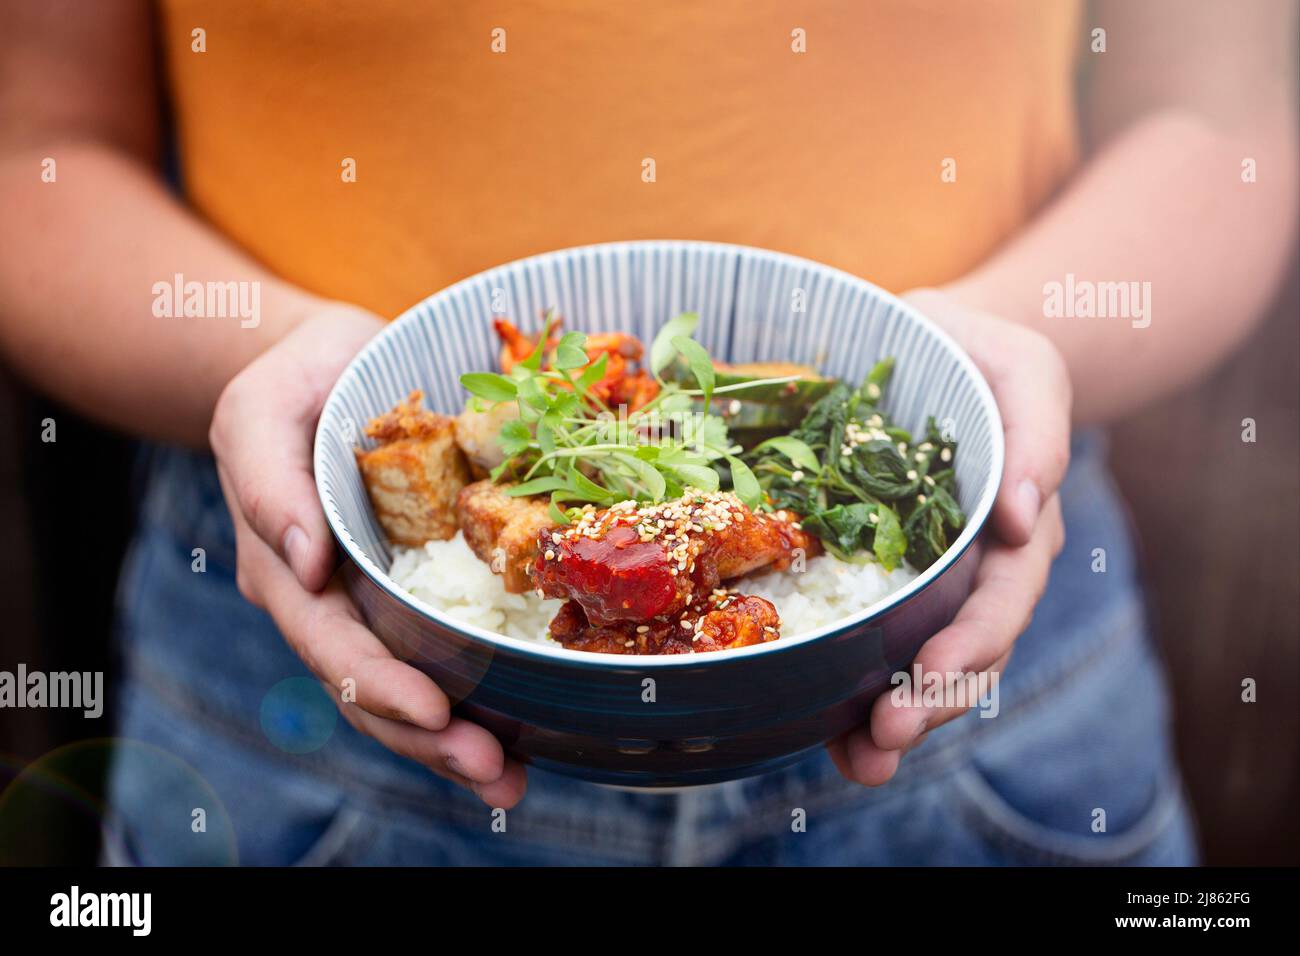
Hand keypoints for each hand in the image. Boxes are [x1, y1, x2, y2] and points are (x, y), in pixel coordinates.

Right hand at [210, 304, 526, 807]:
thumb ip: (267, 478)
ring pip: (403, 689)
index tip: (434, 712)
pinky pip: (436, 654)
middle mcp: (325, 599)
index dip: (378, 683)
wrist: (331, 368)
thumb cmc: (297, 380)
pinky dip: (472, 698)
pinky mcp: (408, 593)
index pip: (329, 640)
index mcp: (284, 566)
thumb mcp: (261, 408)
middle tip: (494, 772)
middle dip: (428, 737)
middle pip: (368, 687)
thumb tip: (303, 561)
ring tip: (508, 780)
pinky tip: (517, 735)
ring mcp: (367, 603)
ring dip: (451, 742)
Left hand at [828, 288, 1070, 785]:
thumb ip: (1037, 431)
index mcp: (1017, 524)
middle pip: (968, 651)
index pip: (1004, 596)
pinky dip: (857, 692)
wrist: (934, 350)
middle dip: (929, 701)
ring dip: (896, 718)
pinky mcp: (885, 579)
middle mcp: (979, 565)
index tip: (931, 674)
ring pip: (926, 665)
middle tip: (882, 741)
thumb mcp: (1023, 367)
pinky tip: (827, 732)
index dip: (973, 641)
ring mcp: (932, 579)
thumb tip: (1029, 519)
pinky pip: (878, 640)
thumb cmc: (980, 353)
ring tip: (860, 761)